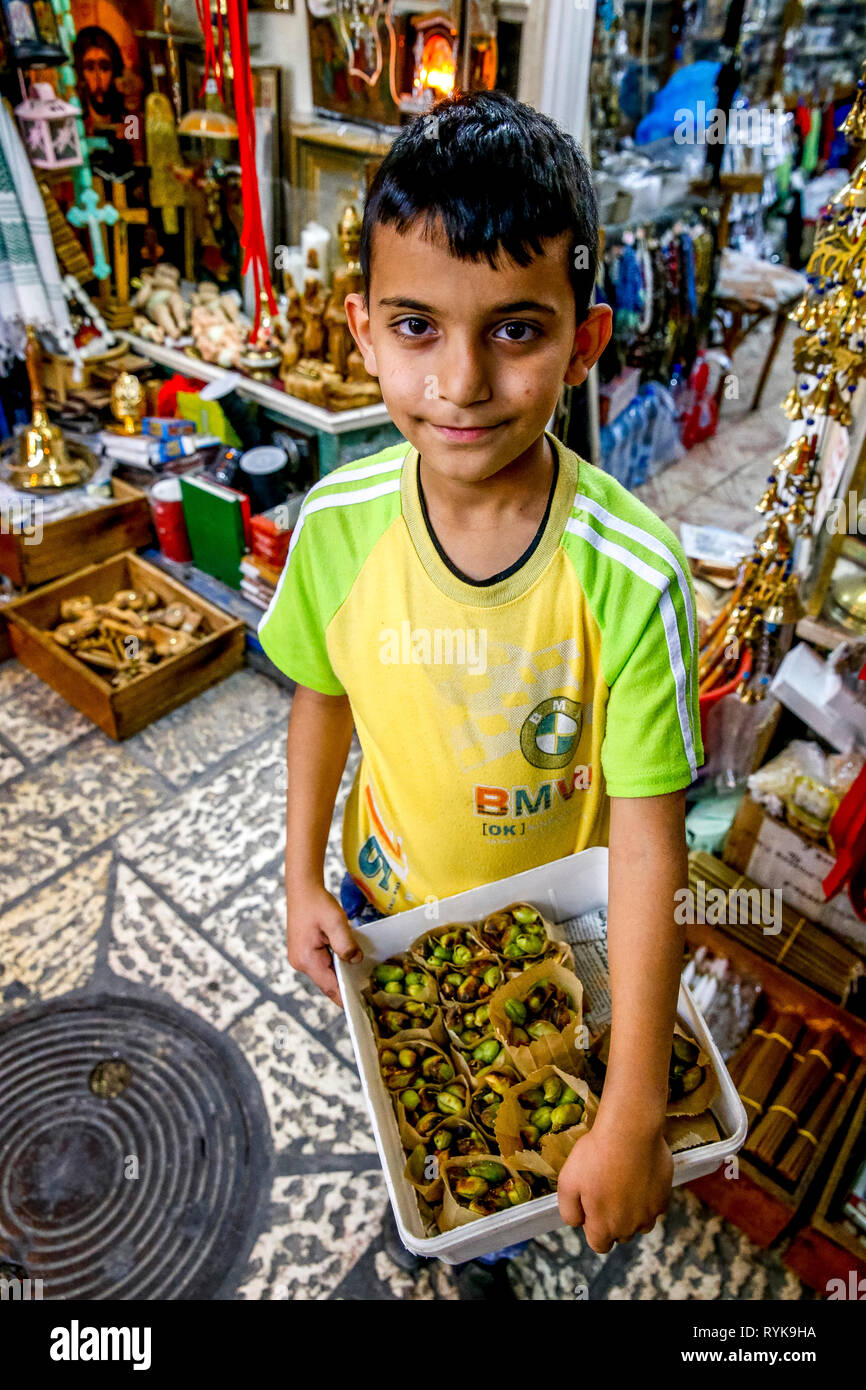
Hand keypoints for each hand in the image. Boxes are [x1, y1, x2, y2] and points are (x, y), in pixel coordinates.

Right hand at [286, 882, 362, 1007]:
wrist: (302, 889)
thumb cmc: (317, 903)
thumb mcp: (336, 922)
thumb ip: (345, 944)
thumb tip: (355, 961)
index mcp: (307, 960)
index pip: (330, 987)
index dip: (345, 997)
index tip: (361, 1006)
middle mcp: (300, 963)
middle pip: (327, 982)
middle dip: (345, 986)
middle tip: (367, 992)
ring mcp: (300, 959)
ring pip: (325, 974)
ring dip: (340, 974)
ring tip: (360, 979)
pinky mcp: (303, 953)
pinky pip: (322, 965)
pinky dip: (334, 966)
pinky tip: (347, 962)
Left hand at [557, 1114, 672, 1253]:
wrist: (630, 1130)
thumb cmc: (595, 1155)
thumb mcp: (567, 1182)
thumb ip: (569, 1211)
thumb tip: (578, 1222)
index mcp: (605, 1227)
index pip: (599, 1245)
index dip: (593, 1228)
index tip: (591, 1207)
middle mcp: (630, 1226)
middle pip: (620, 1234)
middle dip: (612, 1220)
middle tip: (606, 1190)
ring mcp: (650, 1213)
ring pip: (640, 1222)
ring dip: (632, 1211)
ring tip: (623, 1183)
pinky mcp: (664, 1196)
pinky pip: (654, 1205)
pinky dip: (647, 1196)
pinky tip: (638, 1175)